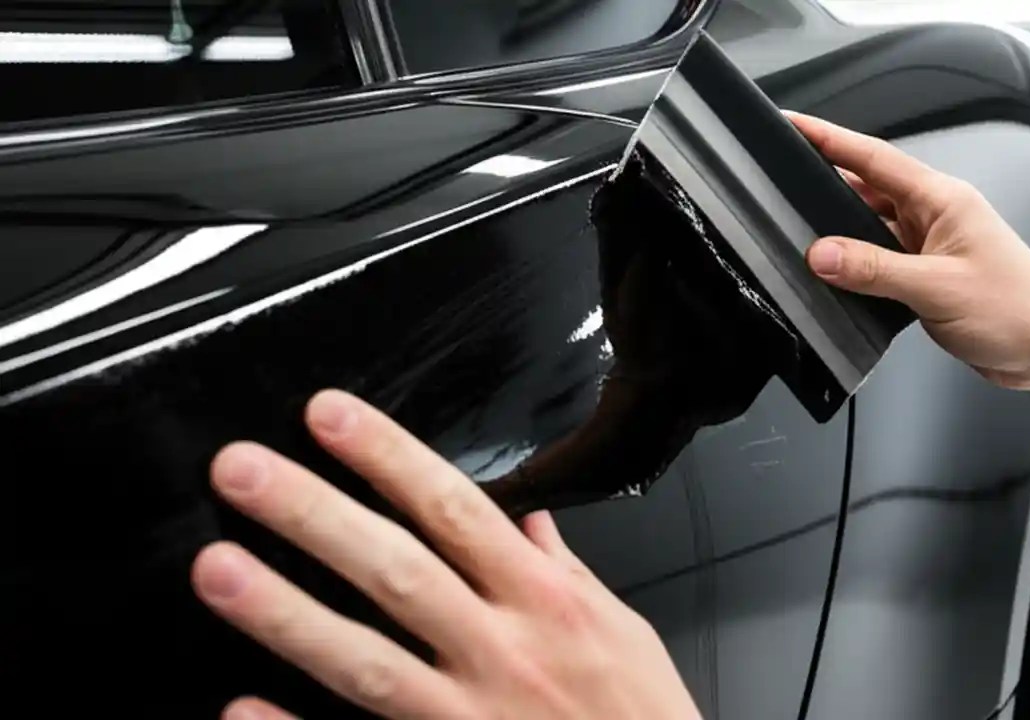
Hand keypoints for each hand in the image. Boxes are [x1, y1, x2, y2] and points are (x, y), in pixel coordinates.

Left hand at [191, 389, 700, 719]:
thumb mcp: (623, 631)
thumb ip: (568, 571)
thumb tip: (530, 520)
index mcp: (548, 602)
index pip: (455, 510)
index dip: (388, 458)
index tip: (329, 417)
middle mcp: (504, 651)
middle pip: (397, 570)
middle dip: (316, 515)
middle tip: (244, 471)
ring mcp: (472, 715)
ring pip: (365, 659)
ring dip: (286, 612)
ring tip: (217, 570)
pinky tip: (241, 707)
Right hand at [787, 112, 1029, 391]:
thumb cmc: (1017, 310)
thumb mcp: (936, 287)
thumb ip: (873, 269)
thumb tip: (822, 254)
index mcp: (943, 200)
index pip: (874, 158)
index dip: (830, 139)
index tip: (795, 125)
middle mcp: (936, 216)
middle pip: (867, 188)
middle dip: (826, 183)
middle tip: (784, 181)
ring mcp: (932, 245)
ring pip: (872, 226)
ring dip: (841, 232)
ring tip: (801, 232)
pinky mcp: (928, 275)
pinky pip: (880, 259)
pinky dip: (856, 264)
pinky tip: (837, 275)